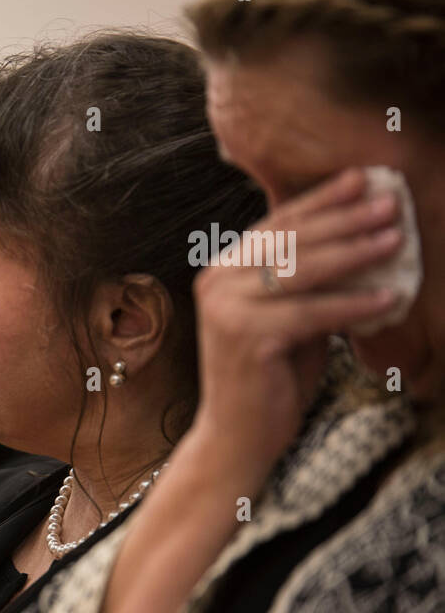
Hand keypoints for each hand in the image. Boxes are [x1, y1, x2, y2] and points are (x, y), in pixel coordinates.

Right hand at [189, 167, 403, 486]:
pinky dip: (353, 304)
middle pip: (290, 241)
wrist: (237, 435)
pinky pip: (311, 313)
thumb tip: (364, 238)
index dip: (321, 200)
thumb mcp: (290, 317)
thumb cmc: (271, 376)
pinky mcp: (247, 338)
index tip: (361, 178)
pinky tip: (389, 296)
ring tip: (396, 239)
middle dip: (345, 219)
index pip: (276, 225)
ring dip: (355, 252)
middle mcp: (216, 284)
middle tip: (389, 202)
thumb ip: (309, 283)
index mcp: (221, 272)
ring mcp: (226, 310)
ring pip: (301, 271)